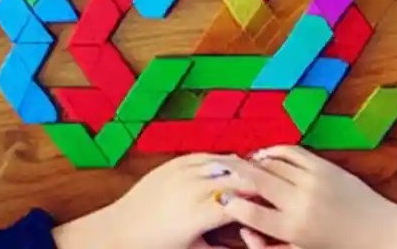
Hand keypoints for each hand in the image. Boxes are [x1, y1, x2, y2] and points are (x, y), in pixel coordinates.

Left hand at [51, 154, 259, 248]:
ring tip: (261, 172)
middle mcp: (191, 188)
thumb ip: (221, 247)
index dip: (262, 200)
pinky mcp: (173, 163)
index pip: (242, 199)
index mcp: (198, 213)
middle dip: (259, 180)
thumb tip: (248, 243)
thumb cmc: (155, 246)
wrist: (118, 231)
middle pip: (238, 176)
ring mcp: (181, 171)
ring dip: (244, 166)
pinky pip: (207, 156)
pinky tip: (234, 164)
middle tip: (278, 184)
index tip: (277, 202)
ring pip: (224, 162)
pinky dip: (224, 160)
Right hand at [220, 146, 396, 248]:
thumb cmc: (338, 247)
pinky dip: (275, 150)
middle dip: (233, 171)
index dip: (228, 202)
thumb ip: (269, 245)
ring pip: (271, 161)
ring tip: (241, 162)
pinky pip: (292, 151)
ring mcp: (313, 181)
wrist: (381, 232)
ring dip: (253, 160)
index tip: (220, 197)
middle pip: (255, 179)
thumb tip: (244, 229)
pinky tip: (266, 155)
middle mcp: (299, 202)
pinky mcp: (325, 167)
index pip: (248, 210)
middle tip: (218, 167)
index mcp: (291, 228)